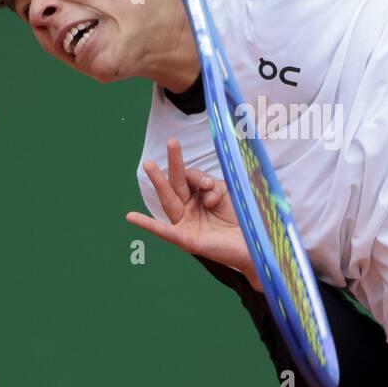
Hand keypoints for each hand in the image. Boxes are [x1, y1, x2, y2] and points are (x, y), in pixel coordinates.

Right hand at [126, 138, 262, 292]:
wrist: (256, 245)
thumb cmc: (243, 220)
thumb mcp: (229, 194)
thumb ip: (214, 186)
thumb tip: (205, 189)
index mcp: (199, 196)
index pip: (192, 179)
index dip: (199, 177)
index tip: (210, 184)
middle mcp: (190, 209)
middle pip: (177, 183)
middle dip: (175, 163)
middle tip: (171, 141)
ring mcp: (186, 224)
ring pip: (169, 200)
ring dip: (158, 182)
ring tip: (148, 164)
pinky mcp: (186, 240)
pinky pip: (164, 231)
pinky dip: (147, 224)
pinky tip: (131, 216)